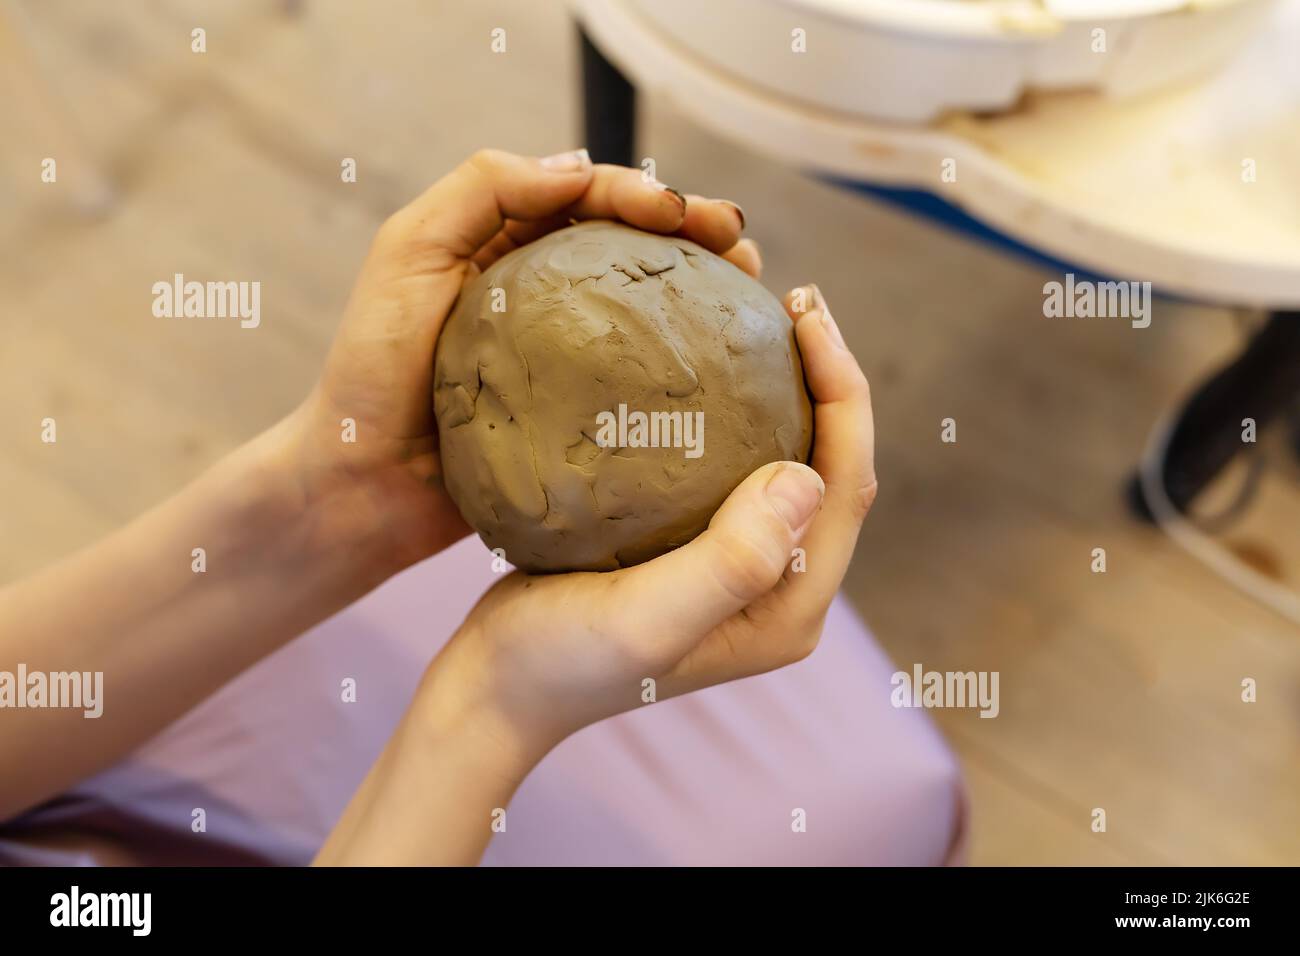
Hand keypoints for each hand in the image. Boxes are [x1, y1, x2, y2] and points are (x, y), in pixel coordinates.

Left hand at [282, 149, 759, 575]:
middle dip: (692, 233)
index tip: (685, 213)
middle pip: (632, 247)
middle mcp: (545, 296)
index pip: (588, 199)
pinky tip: (725, 365)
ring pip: (648, 309)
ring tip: (751, 287)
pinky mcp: (581, 415)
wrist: (362, 485)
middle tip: (738, 241)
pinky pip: (641, 381)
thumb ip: (481, 190)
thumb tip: (577, 165)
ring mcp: (568, 357)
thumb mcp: (408, 253)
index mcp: (506, 246)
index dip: (643, 194)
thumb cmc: (372, 369)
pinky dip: (686, 364)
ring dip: (703, 290)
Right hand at [418, 285, 875, 761]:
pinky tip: (699, 363)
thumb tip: (807, 478)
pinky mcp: (699, 548)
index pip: (847, 483)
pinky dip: (735, 408)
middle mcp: (781, 587)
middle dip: (831, 380)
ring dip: (790, 388)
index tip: (808, 315)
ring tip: (761, 316)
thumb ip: (732, 561)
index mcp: (789, 606)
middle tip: (796, 300)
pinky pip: (737, 463)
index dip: (845, 393)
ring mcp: (741, 567)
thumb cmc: (559, 660)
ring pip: (789, 458)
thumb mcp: (643, 618)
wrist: (494, 687)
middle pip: (833, 465)